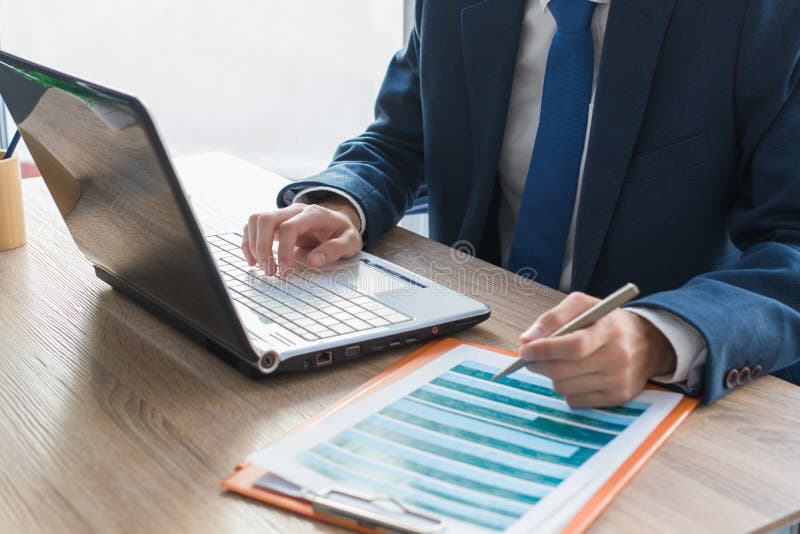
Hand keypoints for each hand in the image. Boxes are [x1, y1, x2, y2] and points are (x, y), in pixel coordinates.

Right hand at [241, 197, 361, 275]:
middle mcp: (294, 210)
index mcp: (313, 214)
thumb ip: (335, 250)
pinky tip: (254, 260)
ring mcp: (282, 214)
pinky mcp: (275, 222)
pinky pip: (253, 226)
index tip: (285, 272)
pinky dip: (249, 243)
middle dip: (262, 248)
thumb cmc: (342, 232)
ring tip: (263, 267)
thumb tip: (314, 261)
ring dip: (253, 245)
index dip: (283, 251)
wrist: (339, 221)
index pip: (289, 228)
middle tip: (270, 271)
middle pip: (266, 220)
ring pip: (255, 220)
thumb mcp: (350, 242)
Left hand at [518, 292, 676, 407]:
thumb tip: (526, 340)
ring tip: (560, 363)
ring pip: (564, 388)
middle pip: (563, 371)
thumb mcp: (583, 306)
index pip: (573, 346)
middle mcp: (617, 357)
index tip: (525, 350)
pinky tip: (576, 376)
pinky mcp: (617, 398)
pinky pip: (575, 401)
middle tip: (531, 357)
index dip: (544, 350)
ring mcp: (618, 381)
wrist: (648, 343)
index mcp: (609, 330)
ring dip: (553, 377)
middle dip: (539, 364)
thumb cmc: (607, 322)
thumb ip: (552, 319)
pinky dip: (568, 390)